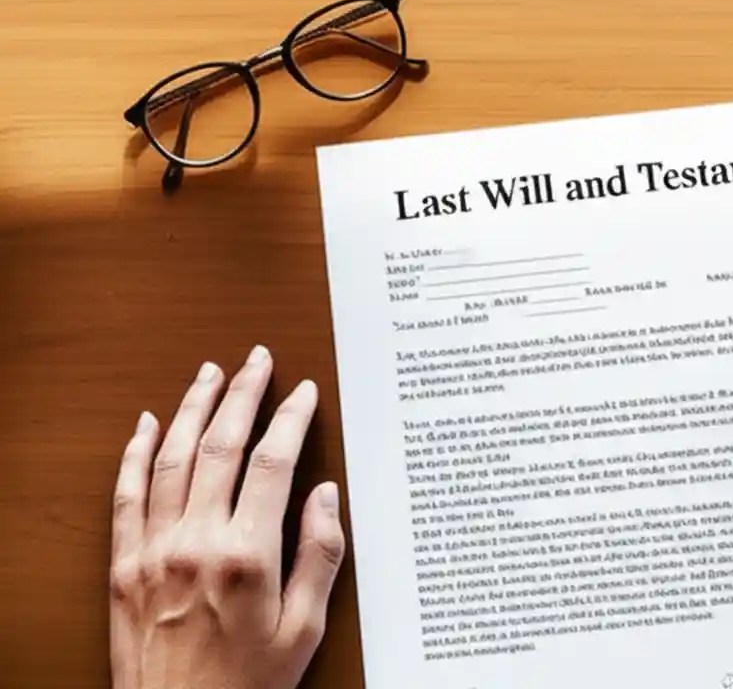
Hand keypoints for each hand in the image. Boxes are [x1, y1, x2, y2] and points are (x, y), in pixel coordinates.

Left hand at [109, 346, 344, 688]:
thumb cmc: (247, 685)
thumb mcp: (305, 629)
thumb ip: (319, 556)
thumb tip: (324, 494)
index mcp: (248, 556)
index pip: (272, 464)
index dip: (291, 419)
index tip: (305, 392)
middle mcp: (196, 542)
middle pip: (220, 446)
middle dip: (243, 394)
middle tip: (258, 359)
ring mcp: (153, 550)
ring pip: (171, 458)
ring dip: (191, 408)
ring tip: (210, 372)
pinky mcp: (123, 565)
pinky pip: (126, 494)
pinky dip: (135, 453)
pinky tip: (147, 423)